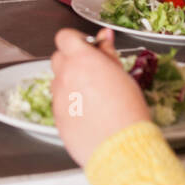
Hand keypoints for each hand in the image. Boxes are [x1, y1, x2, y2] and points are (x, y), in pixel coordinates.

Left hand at [51, 28, 150, 167]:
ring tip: (92, 95)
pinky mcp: (56, 117)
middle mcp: (65, 76)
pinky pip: (59, 103)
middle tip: (91, 71)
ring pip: (58, 81)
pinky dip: (69, 103)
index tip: (85, 46)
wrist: (121, 148)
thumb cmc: (127, 112)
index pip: (65, 37)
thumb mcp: (122, 74)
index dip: (75, 40)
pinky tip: (88, 112)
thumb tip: (104, 36)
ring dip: (70, 82)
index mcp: (82, 60)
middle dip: (72, 60)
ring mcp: (58, 97)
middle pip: (59, 58)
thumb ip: (107, 52)